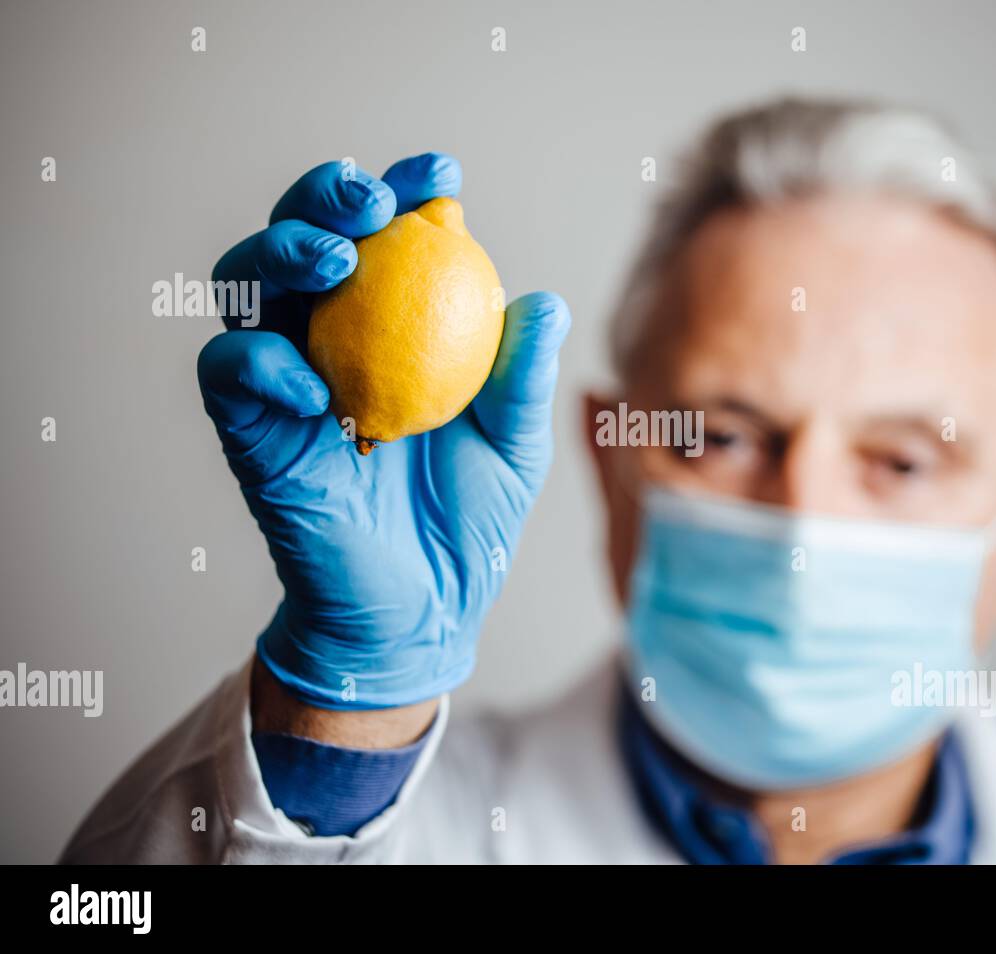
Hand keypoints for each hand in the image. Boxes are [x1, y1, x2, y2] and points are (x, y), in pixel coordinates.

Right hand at [198, 154, 569, 709]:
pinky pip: (229, 372)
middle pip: (300, 236)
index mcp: (392, 327)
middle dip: (325, 196)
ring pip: (245, 284)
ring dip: (281, 253)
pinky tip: (312, 384)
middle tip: (372, 201)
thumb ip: (522, 376)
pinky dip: (259, 360)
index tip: (442, 180)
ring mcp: (283, 382)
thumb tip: (543, 302)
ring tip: (334, 260)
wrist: (426, 608)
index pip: (384, 237)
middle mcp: (329, 340)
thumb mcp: (514, 442)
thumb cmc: (471, 522)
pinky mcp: (249, 431)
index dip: (404, 192)